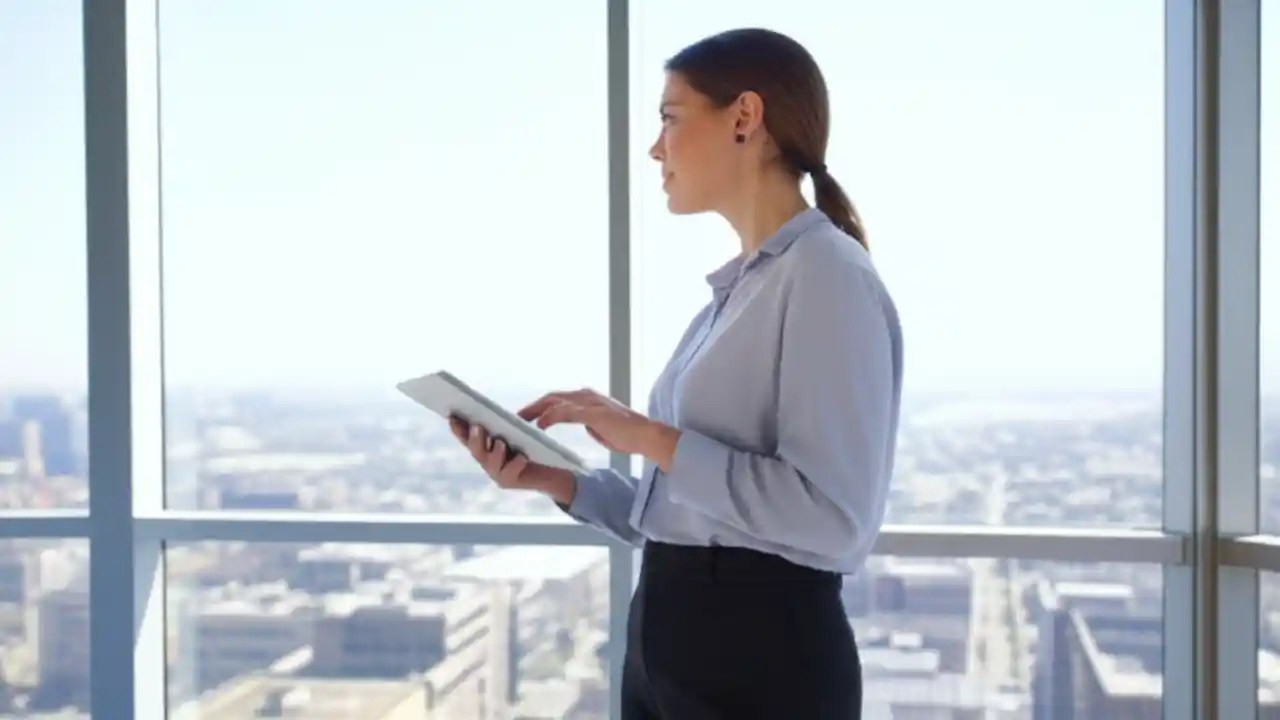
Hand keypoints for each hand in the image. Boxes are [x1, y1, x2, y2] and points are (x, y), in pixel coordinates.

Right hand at [448, 415, 574, 504]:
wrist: (551, 468)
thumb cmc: (533, 445)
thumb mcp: (517, 431)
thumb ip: (503, 424)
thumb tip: (491, 411)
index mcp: (485, 447)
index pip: (467, 437)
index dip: (458, 428)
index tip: (452, 415)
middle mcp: (487, 462)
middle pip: (476, 450)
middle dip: (475, 439)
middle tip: (477, 425)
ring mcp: (497, 474)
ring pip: (491, 463)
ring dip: (495, 452)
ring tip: (501, 442)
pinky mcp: (512, 482)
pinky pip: (511, 473)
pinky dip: (516, 463)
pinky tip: (522, 457)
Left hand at [518, 387, 673, 459]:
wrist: (647, 436)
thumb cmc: (628, 435)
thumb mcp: (603, 428)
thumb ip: (591, 422)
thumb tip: (583, 423)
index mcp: (588, 400)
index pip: (558, 400)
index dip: (540, 407)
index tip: (526, 416)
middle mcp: (586, 396)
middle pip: (551, 397)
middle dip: (532, 407)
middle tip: (516, 417)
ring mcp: (589, 403)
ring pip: (555, 401)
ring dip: (535, 410)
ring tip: (520, 420)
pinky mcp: (593, 413)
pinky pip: (565, 412)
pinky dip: (550, 416)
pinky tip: (540, 424)